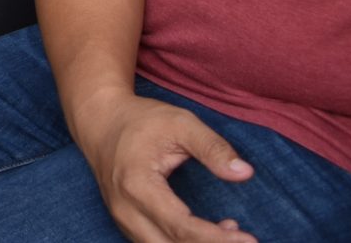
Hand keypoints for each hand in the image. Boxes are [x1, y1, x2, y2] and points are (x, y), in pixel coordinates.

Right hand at [76, 91, 257, 242]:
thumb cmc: (141, 120)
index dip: (218, 239)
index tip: (250, 240)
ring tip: (231, 232)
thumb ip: (212, 148)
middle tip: (247, 239)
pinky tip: (210, 232)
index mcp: (137, 184)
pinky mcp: (126, 222)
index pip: (181, 226)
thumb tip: (245, 173)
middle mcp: (125, 209)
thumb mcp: (180, 123)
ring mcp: (122, 219)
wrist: (99, 120)